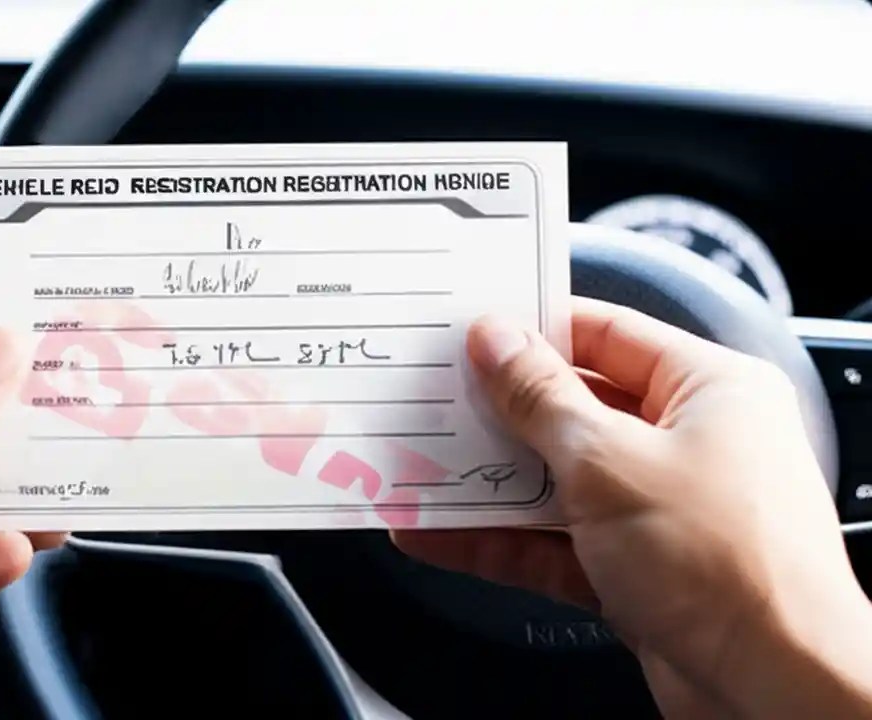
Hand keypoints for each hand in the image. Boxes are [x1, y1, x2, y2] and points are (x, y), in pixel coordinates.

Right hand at [393, 298, 871, 718]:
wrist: (775, 689)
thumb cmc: (728, 563)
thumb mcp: (608, 461)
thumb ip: (540, 398)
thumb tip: (497, 342)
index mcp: (707, 391)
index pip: (606, 334)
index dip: (534, 330)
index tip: (470, 331)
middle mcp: (688, 444)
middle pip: (572, 409)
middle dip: (498, 412)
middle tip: (432, 401)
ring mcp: (659, 511)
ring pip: (555, 481)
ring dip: (487, 481)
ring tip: (420, 467)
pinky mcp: (634, 570)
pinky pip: (552, 542)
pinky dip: (498, 539)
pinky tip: (440, 534)